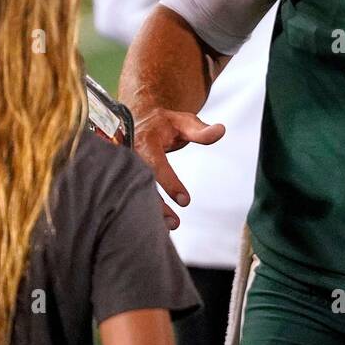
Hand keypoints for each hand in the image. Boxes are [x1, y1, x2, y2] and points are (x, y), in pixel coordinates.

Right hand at [131, 107, 225, 228]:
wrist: (137, 118)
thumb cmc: (164, 123)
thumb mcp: (184, 122)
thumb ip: (201, 131)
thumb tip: (221, 130)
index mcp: (146, 141)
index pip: (157, 164)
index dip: (170, 184)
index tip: (185, 202)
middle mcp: (130, 154)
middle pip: (141, 184)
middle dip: (157, 205)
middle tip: (175, 223)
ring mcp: (123, 167)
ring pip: (132, 192)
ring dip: (150, 211)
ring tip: (170, 226)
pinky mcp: (123, 176)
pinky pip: (130, 194)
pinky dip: (142, 209)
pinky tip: (156, 223)